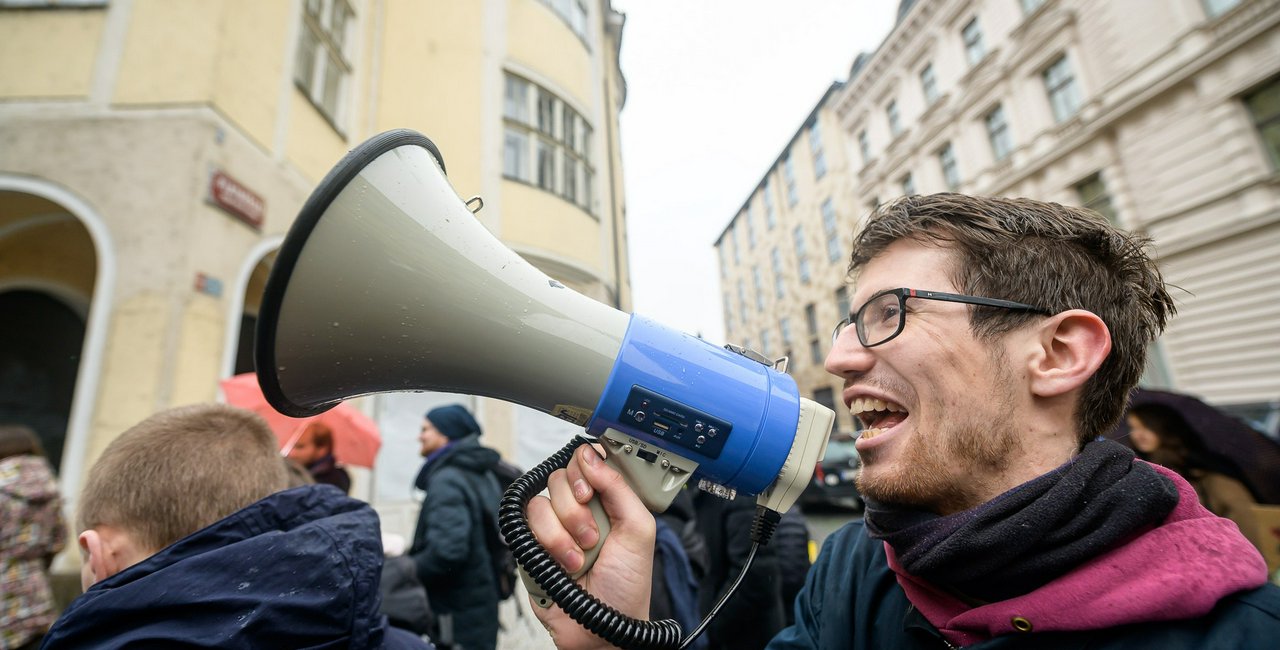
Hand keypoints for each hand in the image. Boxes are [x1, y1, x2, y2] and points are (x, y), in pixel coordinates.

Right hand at [527, 444, 655, 649]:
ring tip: (580, 558)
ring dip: (563, 534)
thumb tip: (592, 455)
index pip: (586, 462)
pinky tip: (564, 565)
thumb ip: (619, 488)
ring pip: (541, 503)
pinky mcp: (532, 545)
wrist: (603, 628)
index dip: (585, 468)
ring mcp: (553, 527)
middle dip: (576, 510)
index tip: (590, 488)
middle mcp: (577, 509)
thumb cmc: (627, 586)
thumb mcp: (640, 530)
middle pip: (559, 478)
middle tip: (592, 535)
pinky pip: (526, 526)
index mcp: (605, 501)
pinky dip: (548, 546)